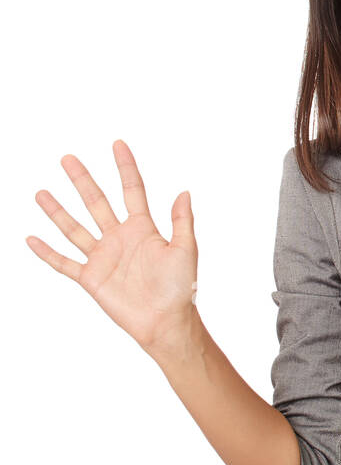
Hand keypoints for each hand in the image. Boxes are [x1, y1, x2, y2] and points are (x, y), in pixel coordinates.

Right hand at [26, 140, 200, 361]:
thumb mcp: (185, 250)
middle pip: (97, 202)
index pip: (132, 190)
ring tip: (41, 192)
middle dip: (83, 180)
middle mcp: (119, 238)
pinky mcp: (90, 278)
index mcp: (143, 228)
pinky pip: (64, 262)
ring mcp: (103, 257)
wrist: (165, 320)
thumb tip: (184, 191)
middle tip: (68, 158)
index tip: (118, 144)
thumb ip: (181, 221)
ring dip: (58, 211)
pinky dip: (47, 252)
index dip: (126, 167)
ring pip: (75, 228)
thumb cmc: (179, 287)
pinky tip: (31, 238)